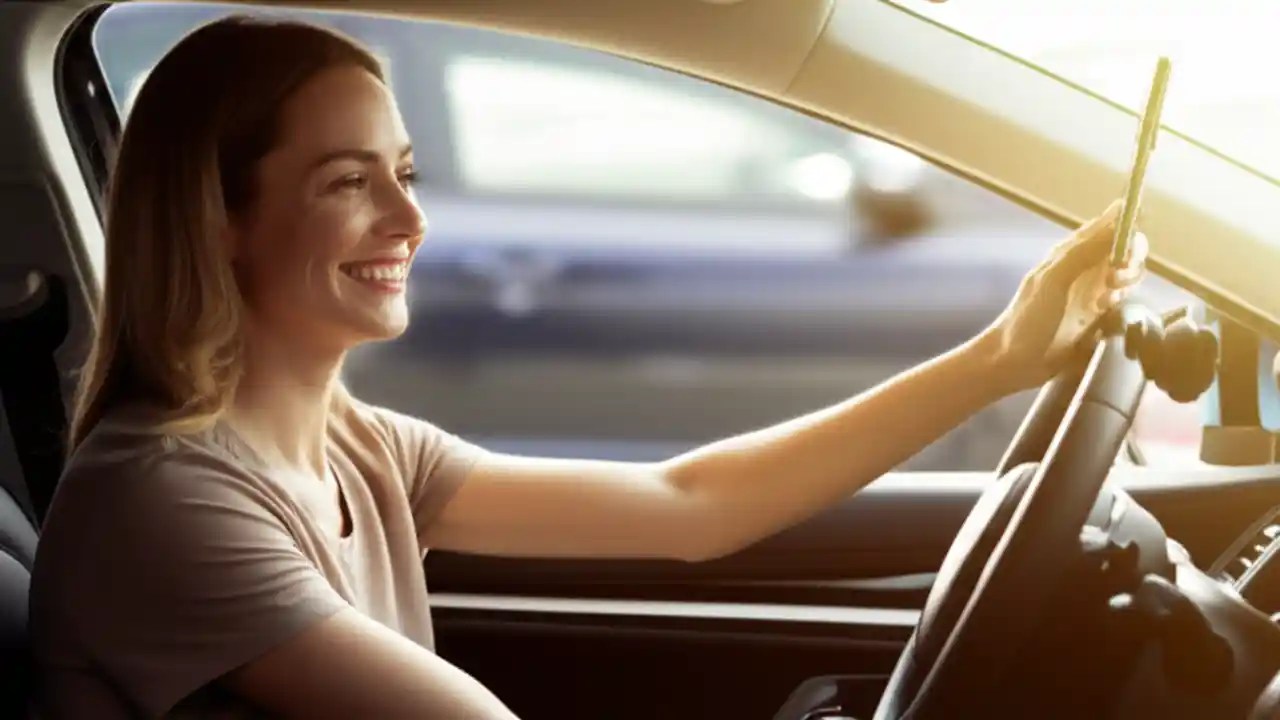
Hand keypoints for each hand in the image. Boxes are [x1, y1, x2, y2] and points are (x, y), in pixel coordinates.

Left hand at [982, 199, 1147, 391]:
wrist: (1015, 362)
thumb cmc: (1028, 319)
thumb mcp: (1053, 279)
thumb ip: (1083, 250)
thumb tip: (1117, 213)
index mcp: (1071, 252)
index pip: (1109, 225)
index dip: (1127, 226)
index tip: (1129, 244)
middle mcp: (1086, 267)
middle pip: (1128, 248)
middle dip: (1131, 259)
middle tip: (1114, 279)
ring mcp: (1094, 291)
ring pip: (1129, 274)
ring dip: (1128, 282)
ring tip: (1106, 300)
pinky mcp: (1101, 316)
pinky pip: (1126, 300)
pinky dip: (1124, 302)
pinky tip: (1106, 313)